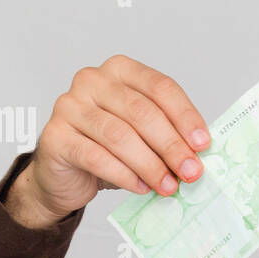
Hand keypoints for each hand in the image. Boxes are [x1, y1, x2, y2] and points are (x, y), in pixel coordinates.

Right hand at [22, 55, 210, 219]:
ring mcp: (70, 106)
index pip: (160, 87)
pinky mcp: (55, 136)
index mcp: (120, 70)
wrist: (65, 175)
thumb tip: (198, 153)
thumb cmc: (108, 149)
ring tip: (168, 186)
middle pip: (141, 112)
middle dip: (171, 145)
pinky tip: (141, 187)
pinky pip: (96, 157)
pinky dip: (124, 175)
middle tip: (190, 171)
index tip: (203, 143)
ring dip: (150, 165)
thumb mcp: (142, 135)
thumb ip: (166, 135)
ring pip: (119, 136)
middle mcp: (92, 81)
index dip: (185, 116)